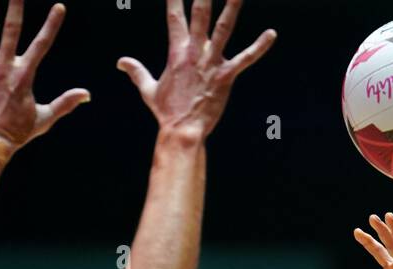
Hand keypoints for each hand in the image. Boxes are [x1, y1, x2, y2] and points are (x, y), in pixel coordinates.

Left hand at [0, 1, 89, 153]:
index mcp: (25, 75)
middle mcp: (6, 67)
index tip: (59, 6)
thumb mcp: (45, 119)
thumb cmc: (18, 133)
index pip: (42, 44)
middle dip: (15, 7)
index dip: (52, 25)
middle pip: (11, 30)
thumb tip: (86, 95)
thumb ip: (65, 103)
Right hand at [117, 0, 276, 138]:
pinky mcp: (226, 77)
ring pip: (224, 28)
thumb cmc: (166, 113)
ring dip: (232, 7)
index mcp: (176, 52)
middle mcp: (194, 53)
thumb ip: (136, 72)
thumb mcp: (148, 90)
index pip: (175, 16)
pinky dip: (259, 47)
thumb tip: (120, 61)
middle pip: (200, 13)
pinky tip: (272, 34)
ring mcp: (211, 63)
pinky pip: (246, 59)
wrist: (182, 132)